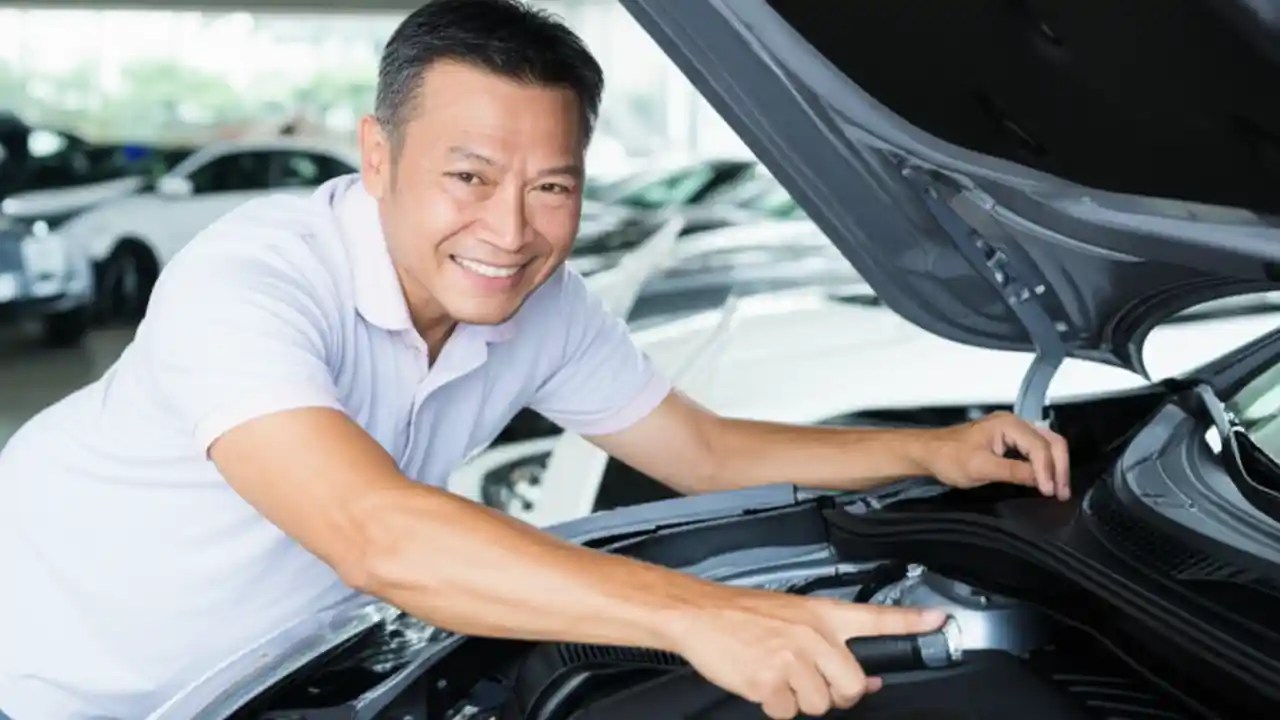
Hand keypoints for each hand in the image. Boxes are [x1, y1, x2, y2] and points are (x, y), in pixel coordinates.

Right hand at [666, 587, 946, 718]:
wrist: (700, 614)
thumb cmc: (744, 614)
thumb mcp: (793, 616)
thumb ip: (830, 644)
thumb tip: (868, 679)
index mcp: (822, 613)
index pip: (876, 617)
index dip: (911, 621)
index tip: (941, 620)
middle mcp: (813, 635)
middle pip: (852, 684)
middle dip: (838, 695)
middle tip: (814, 685)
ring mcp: (792, 658)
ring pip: (819, 705)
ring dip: (800, 701)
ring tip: (777, 677)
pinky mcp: (770, 681)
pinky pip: (787, 712)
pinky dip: (774, 706)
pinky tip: (760, 683)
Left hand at [922, 411, 1070, 499]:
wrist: (927, 453)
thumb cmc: (949, 458)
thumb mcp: (980, 468)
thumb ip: (1013, 472)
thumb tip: (1043, 481)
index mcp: (1008, 424)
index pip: (1040, 447)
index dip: (1048, 471)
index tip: (1050, 493)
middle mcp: (1015, 422)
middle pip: (1051, 441)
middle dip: (1059, 467)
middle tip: (1062, 494)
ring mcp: (1013, 430)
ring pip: (1046, 444)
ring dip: (1055, 466)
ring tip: (1058, 490)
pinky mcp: (1009, 439)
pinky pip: (1036, 449)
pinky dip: (1045, 464)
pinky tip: (1046, 480)